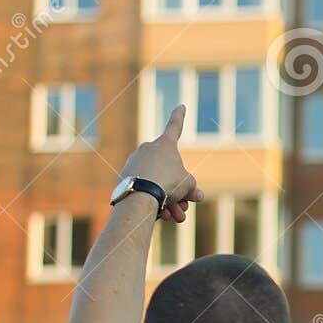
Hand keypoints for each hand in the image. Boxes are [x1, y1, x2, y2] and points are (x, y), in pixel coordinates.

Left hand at [119, 105, 203, 222]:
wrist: (141, 194)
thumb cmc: (168, 184)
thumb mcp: (188, 186)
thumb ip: (192, 188)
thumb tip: (197, 195)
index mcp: (165, 144)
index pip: (175, 126)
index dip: (180, 116)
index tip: (181, 105)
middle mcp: (148, 149)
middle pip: (168, 170)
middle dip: (179, 192)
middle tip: (185, 208)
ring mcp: (135, 162)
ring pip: (157, 182)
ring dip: (169, 201)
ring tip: (175, 217)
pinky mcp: (125, 177)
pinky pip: (144, 188)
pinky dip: (154, 201)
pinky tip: (160, 215)